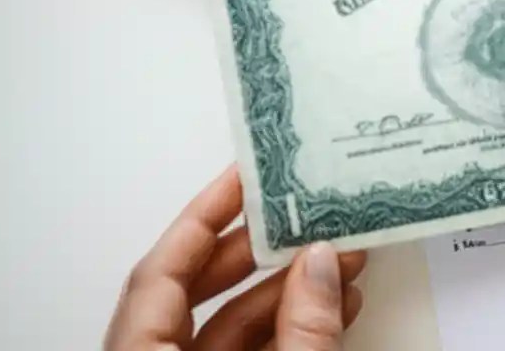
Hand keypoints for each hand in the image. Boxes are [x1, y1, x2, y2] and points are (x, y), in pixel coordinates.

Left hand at [104, 166, 367, 349]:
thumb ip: (304, 327)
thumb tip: (322, 261)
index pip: (161, 271)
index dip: (205, 216)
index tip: (246, 174)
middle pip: (196, 293)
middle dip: (260, 251)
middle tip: (304, 212)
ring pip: (230, 328)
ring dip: (290, 292)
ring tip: (343, 261)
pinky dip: (292, 329)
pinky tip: (336, 308)